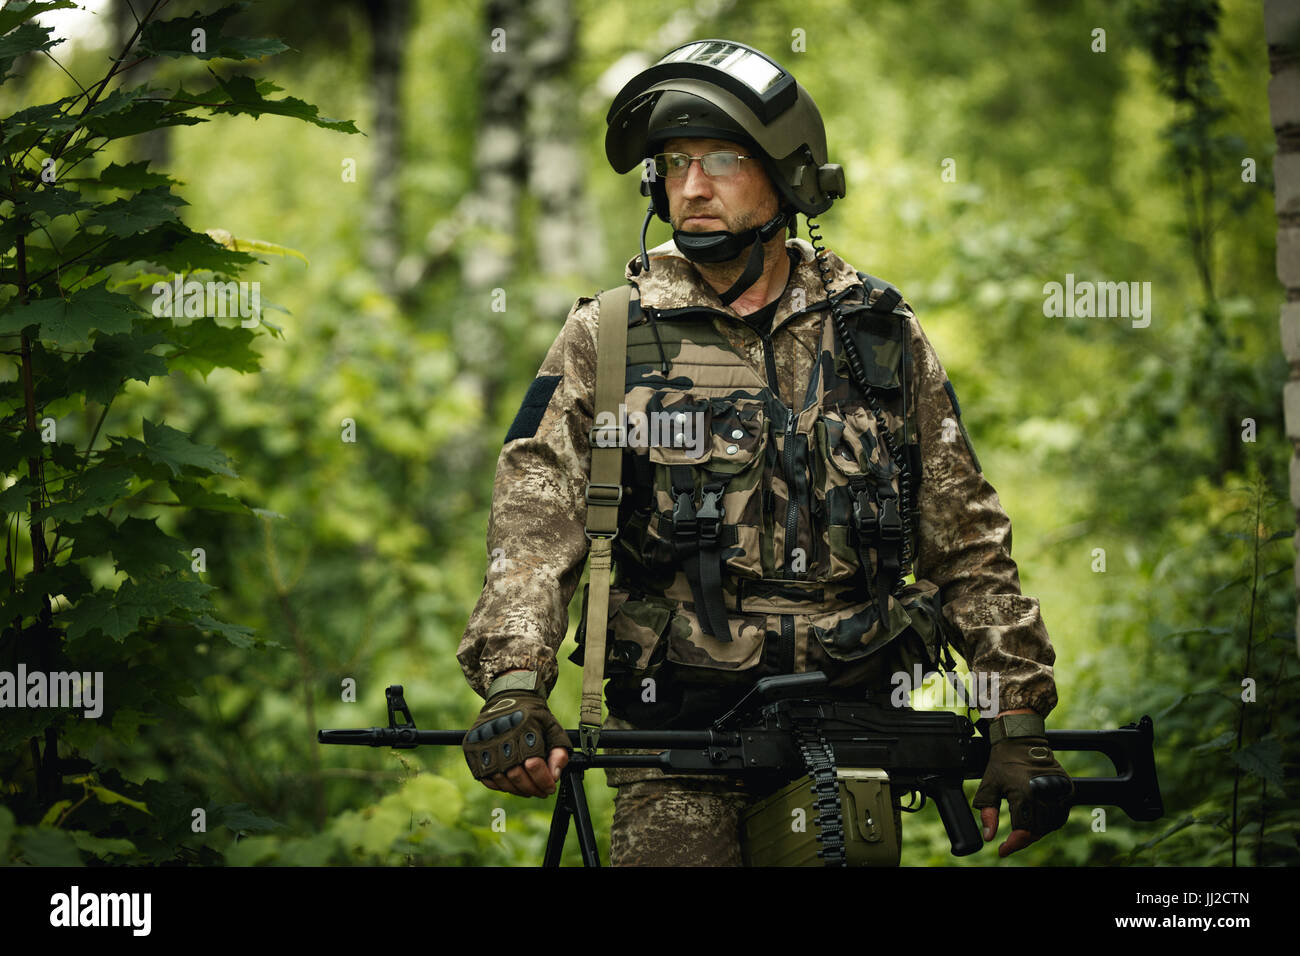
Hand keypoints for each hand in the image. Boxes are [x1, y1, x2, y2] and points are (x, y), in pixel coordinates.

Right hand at [462, 690, 570, 797]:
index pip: (533, 763)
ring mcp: (484, 741)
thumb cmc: (534, 716)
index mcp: (525, 727)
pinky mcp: (472, 748)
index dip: (544, 781)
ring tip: (528, 789)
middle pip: (516, 774)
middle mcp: (502, 733)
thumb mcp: (553, 728)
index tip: (550, 788)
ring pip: (500, 779)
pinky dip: (499, 785)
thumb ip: (559, 752)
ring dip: (517, 790)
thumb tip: (554, 777)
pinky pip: (485, 777)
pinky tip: (511, 783)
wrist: (509, 696)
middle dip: (532, 789)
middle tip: (541, 792)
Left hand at [972, 736, 1072, 857]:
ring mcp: (1057, 791)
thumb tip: (988, 836)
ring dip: (1037, 831)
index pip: (1022, 831)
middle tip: (1011, 840)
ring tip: (1024, 828)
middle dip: (1023, 838)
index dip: (1013, 845)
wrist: (1021, 740)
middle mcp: (1043, 794)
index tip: (1002, 850)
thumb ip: (987, 812)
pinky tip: (1038, 820)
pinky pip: (1062, 815)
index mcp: (1023, 794)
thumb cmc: (1003, 762)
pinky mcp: (1066, 788)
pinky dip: (1051, 822)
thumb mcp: (988, 785)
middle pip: (1037, 831)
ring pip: (1051, 825)